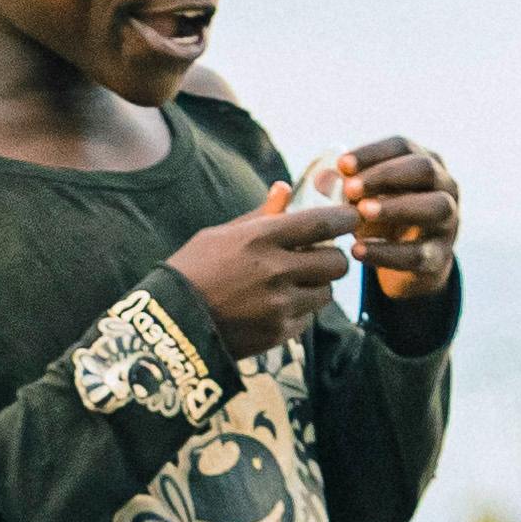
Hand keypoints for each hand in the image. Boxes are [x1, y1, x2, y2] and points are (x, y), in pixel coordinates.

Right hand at [163, 182, 354, 350]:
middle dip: (332, 258)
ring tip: (293, 285)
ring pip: (326, 293)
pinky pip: (307, 318)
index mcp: (261, 239)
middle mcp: (276, 271)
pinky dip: (299, 312)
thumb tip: (284, 188)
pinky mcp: (279, 333)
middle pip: (336, 262)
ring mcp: (280, 305)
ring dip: (316, 287)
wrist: (170, 326)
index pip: (323, 223)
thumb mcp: (219, 235)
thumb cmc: (192, 271)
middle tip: (320, 258)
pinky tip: (275, 308)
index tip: (350, 218)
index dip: (345, 219)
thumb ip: (260, 215)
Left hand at [321, 134, 459, 310]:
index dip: (373, 153)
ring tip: (362, 212)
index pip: (402, 147)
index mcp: (425, 162)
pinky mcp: (441, 256)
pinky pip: (418, 253)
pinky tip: (357, 251)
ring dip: (396, 207)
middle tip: (350, 189)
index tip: (342, 164)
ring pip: (434, 207)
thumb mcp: (362, 199)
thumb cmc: (381, 218)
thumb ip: (342, 188)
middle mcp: (445, 186)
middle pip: (424, 169)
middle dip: (386, 176)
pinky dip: (387, 253)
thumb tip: (321, 178)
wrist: (404, 264)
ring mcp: (449, 222)